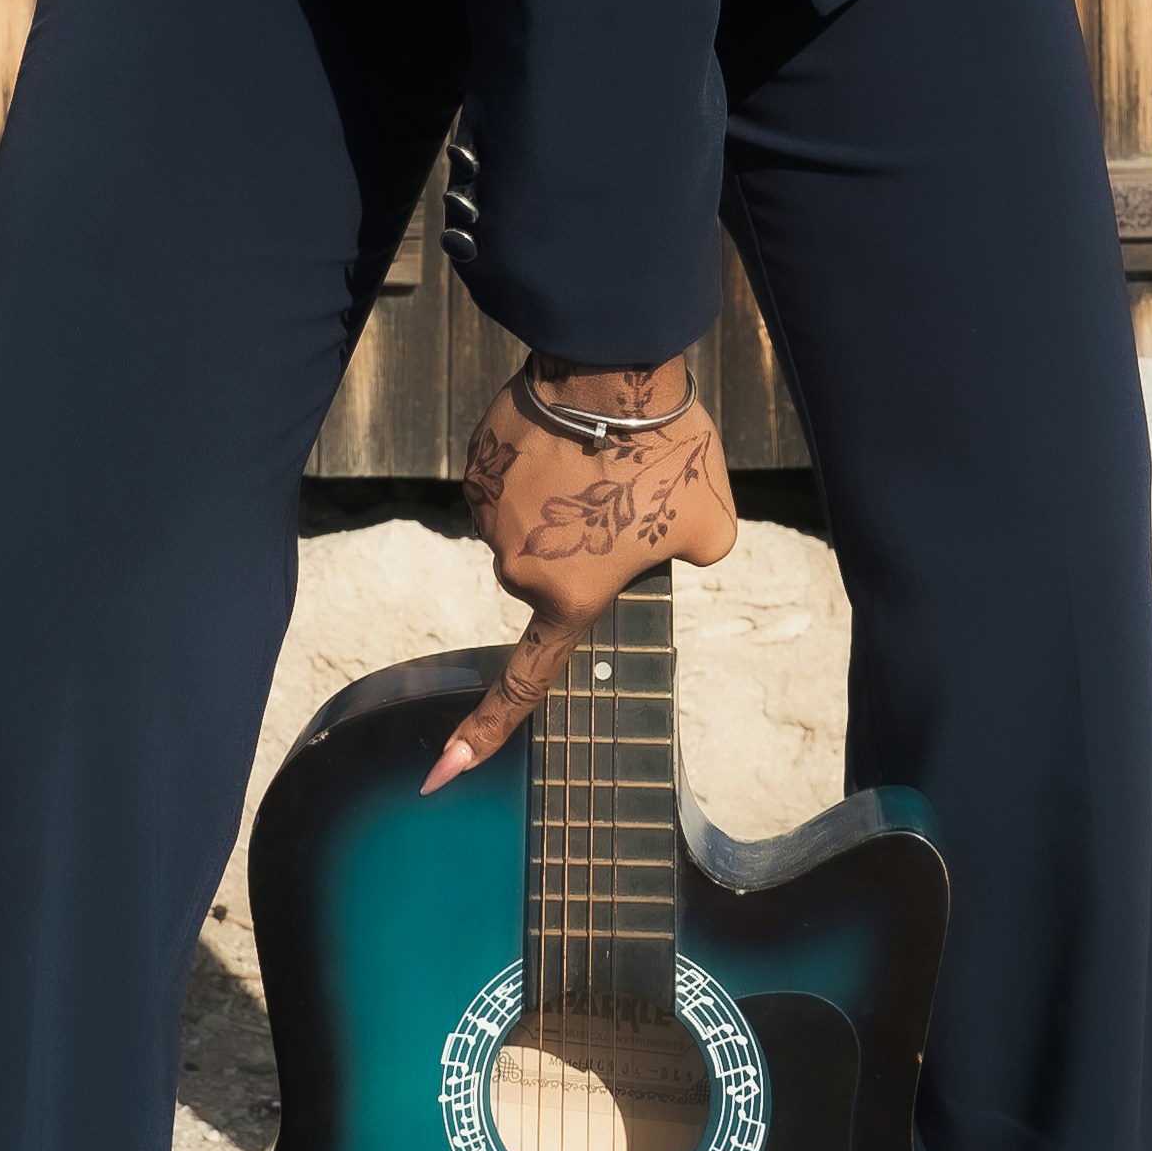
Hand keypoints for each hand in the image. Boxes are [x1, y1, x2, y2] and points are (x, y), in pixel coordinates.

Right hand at [425, 372, 737, 785]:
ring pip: (522, 522)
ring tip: (596, 454)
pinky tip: (563, 432)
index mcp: (570, 598)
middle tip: (619, 494)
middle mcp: (519, 568)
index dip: (482, 735)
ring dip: (554, 499)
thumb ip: (691, 559)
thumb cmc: (669, 456)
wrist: (613, 374)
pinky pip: (504, 479)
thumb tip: (675, 548)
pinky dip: (530, 463)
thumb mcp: (713, 527)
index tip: (438, 776)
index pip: (525, 682)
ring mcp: (490, 516)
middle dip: (578, 543)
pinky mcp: (475, 468)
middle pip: (543, 570)